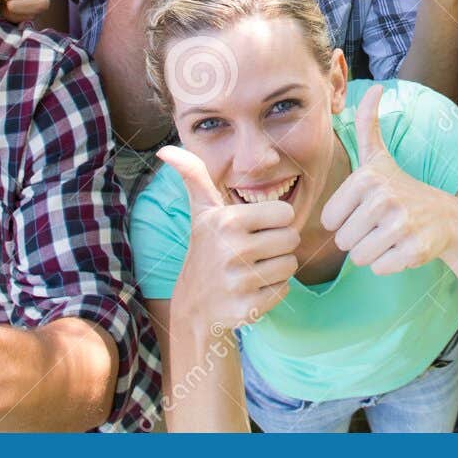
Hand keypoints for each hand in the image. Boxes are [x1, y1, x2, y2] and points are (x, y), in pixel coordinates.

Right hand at [161, 147, 297, 331]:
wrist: (194, 306)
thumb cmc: (206, 249)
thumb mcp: (201, 212)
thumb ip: (194, 176)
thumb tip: (166, 149)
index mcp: (227, 221)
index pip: (285, 213)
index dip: (274, 221)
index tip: (253, 229)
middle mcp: (233, 251)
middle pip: (291, 239)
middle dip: (278, 245)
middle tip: (253, 251)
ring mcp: (240, 282)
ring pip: (290, 265)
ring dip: (277, 267)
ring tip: (252, 269)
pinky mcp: (248, 308)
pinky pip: (284, 290)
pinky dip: (273, 290)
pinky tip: (252, 289)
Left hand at [320, 86, 454, 274]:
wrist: (446, 217)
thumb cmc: (401, 188)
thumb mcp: (379, 157)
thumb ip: (367, 124)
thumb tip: (373, 87)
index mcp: (366, 179)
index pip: (329, 220)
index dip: (345, 219)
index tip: (365, 208)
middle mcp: (383, 199)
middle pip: (343, 241)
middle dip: (358, 238)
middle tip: (380, 224)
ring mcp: (401, 225)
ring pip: (359, 257)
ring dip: (372, 252)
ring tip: (390, 235)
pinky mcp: (414, 250)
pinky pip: (380, 268)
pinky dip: (389, 263)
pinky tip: (403, 246)